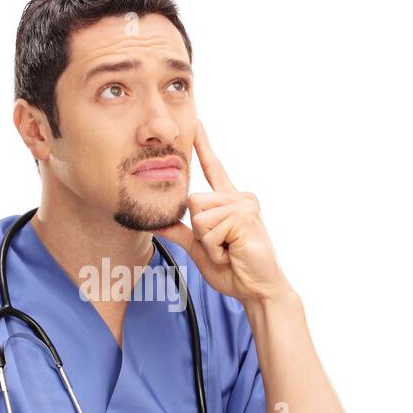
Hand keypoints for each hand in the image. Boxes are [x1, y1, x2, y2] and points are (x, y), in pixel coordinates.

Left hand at [153, 120, 291, 302]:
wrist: (258, 289)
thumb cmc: (234, 270)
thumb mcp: (200, 249)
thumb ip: (180, 233)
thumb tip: (155, 223)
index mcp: (228, 202)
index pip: (213, 168)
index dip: (203, 146)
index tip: (197, 122)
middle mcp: (238, 197)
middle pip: (193, 201)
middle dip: (200, 232)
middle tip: (222, 247)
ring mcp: (244, 205)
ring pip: (199, 215)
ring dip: (209, 242)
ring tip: (229, 250)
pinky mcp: (245, 216)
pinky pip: (209, 228)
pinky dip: (216, 247)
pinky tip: (233, 252)